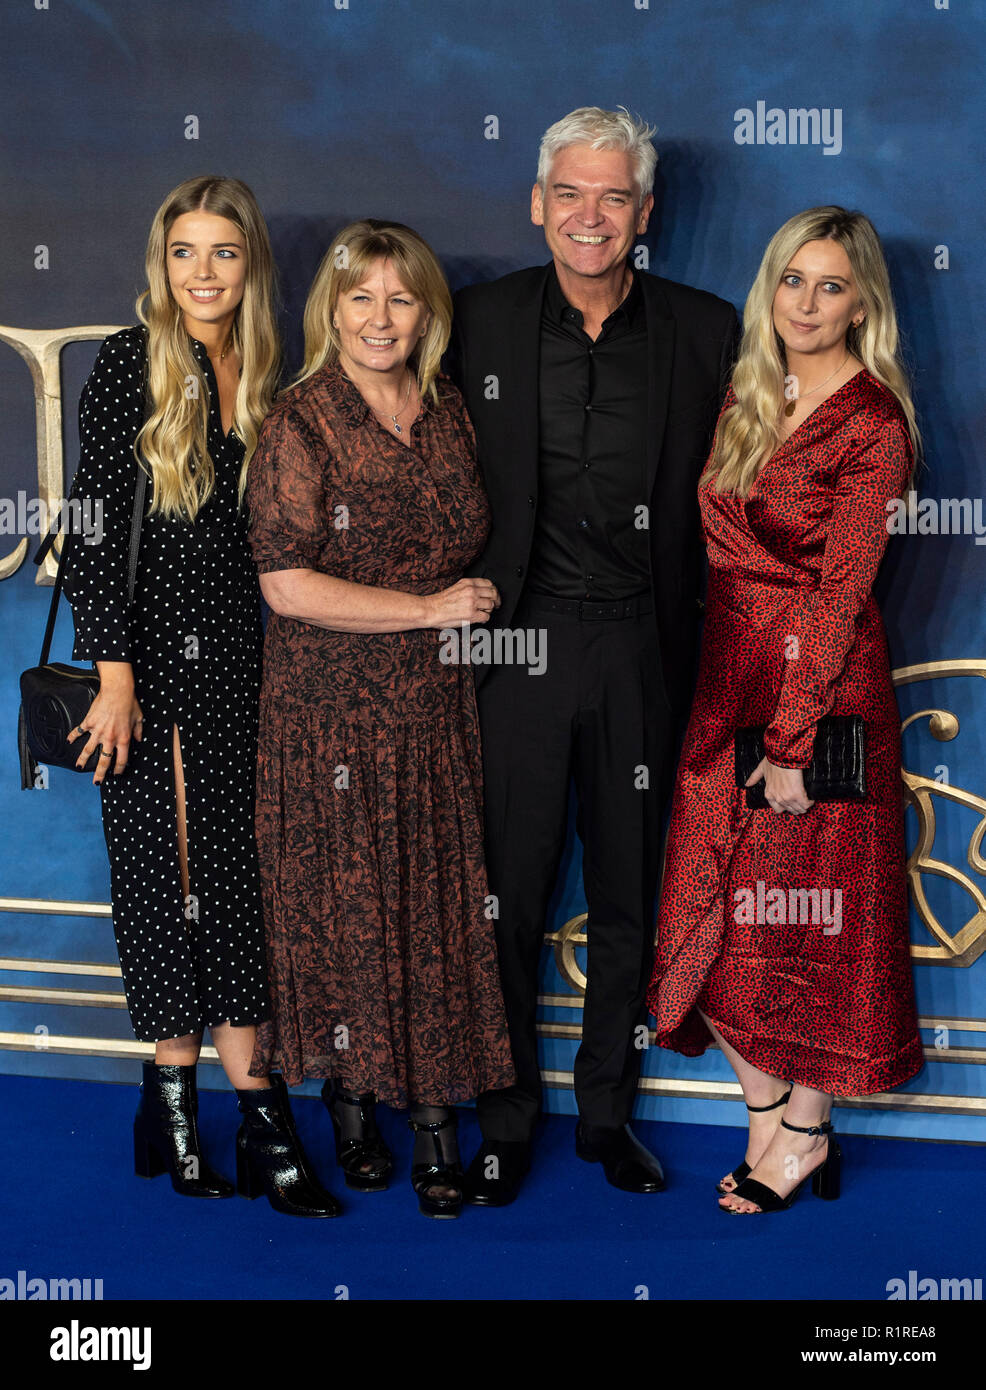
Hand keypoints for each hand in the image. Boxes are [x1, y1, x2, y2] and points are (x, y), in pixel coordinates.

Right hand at [66, 664, 143, 783]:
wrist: (117, 691)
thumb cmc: (129, 703)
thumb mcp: (139, 719)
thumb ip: (138, 732)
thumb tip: (138, 740)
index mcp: (123, 739)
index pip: (121, 760)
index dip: (119, 769)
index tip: (116, 775)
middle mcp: (110, 738)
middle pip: (103, 761)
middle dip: (99, 774)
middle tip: (96, 782)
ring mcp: (97, 731)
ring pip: (88, 750)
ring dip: (83, 759)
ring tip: (79, 767)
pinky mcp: (89, 722)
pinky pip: (79, 732)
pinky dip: (73, 737)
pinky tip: (68, 742)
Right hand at [423, 577, 500, 628]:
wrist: (431, 609)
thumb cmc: (441, 601)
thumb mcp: (457, 587)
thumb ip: (469, 588)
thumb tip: (482, 593)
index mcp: (468, 583)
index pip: (489, 583)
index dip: (493, 590)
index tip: (494, 595)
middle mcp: (472, 591)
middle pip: (493, 594)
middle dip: (495, 600)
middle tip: (495, 605)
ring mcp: (472, 602)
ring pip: (491, 605)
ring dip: (488, 610)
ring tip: (482, 613)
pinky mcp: (472, 614)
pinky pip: (486, 616)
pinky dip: (484, 619)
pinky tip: (479, 619)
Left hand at [745, 756, 814, 814]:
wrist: (782, 756)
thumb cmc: (773, 761)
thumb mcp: (761, 769)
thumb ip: (755, 777)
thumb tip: (747, 784)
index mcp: (769, 794)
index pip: (777, 809)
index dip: (786, 806)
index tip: (790, 801)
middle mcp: (777, 798)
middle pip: (790, 811)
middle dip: (796, 807)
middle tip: (801, 802)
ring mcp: (787, 798)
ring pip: (799, 810)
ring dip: (804, 806)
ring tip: (807, 801)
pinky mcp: (797, 795)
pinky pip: (806, 804)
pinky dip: (810, 802)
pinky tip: (811, 799)